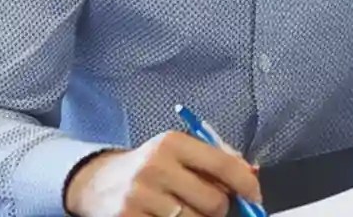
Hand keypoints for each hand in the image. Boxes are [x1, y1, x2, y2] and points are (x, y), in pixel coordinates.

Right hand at [65, 131, 261, 216]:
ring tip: (181, 209)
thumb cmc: (149, 166)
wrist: (96, 183)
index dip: (246, 184)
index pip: (223, 164)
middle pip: (214, 202)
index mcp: (172, 143)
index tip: (255, 196)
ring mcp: (140, 196)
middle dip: (219, 208)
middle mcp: (156, 167)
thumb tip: (252, 173)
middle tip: (209, 205)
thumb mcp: (177, 151)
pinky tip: (165, 216)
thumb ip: (215, 158)